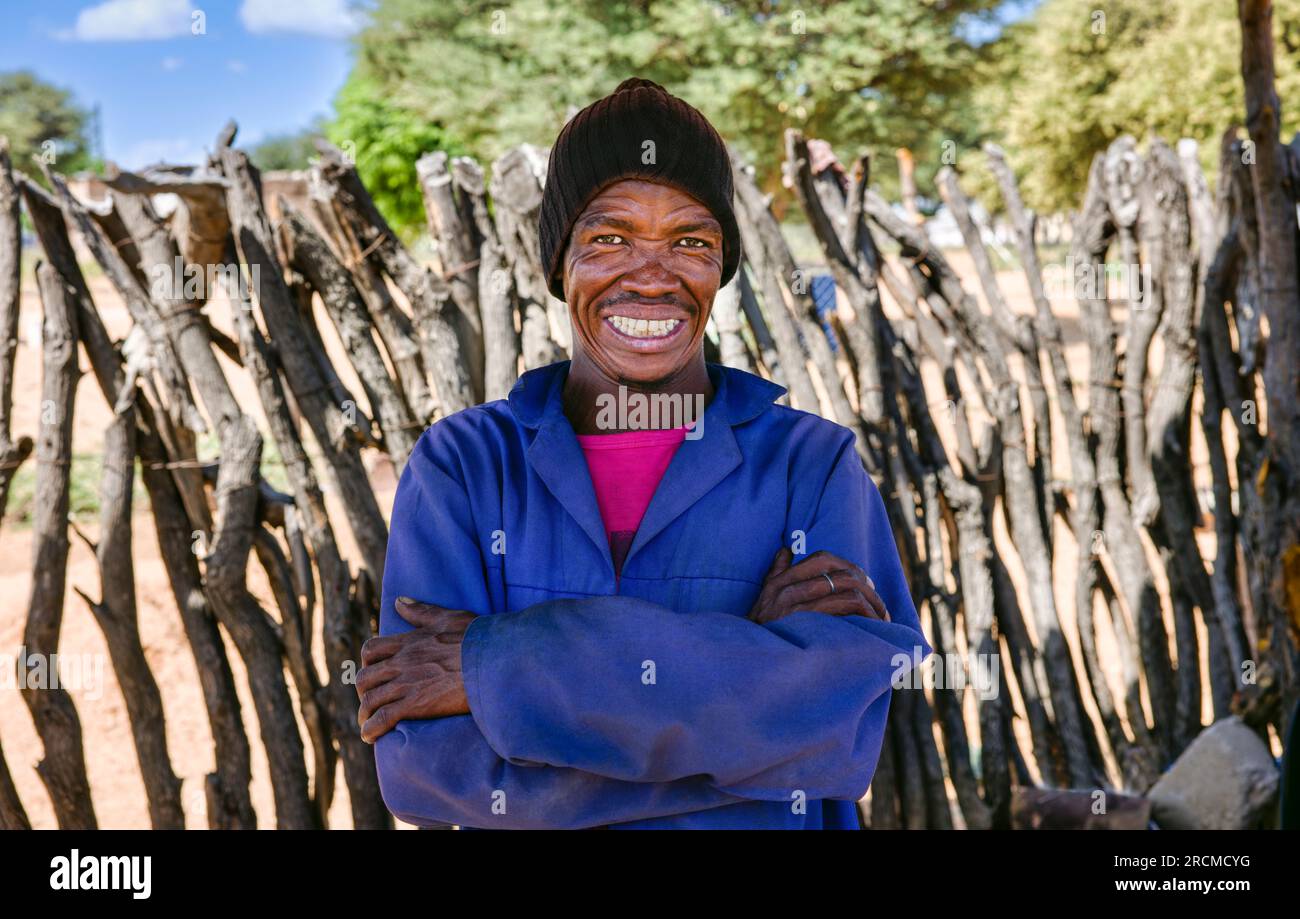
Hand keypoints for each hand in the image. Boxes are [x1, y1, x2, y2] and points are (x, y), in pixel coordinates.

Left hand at [355, 597, 475, 742]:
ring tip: (367, 724)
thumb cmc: (475, 638)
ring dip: (364, 714)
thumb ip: (421, 611)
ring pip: (370, 700)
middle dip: (364, 690)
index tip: (373, 670)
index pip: (371, 650)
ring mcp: (405, 684)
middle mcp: (401, 663)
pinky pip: (381, 719)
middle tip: (372, 700)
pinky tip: (371, 737)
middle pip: (365, 677)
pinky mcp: (414, 705)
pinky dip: (371, 729)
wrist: (490, 662)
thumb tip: (399, 601)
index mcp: (408, 642)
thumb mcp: (448, 617)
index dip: (367, 662)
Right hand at [747, 547, 889, 625]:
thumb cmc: (760, 632)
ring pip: (846, 589)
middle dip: (867, 588)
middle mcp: (788, 590)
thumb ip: (776, 572)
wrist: (751, 661)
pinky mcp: (807, 623)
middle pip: (840, 573)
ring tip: (881, 618)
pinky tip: (872, 626)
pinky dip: (864, 614)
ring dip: (871, 603)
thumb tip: (785, 550)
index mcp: (781, 582)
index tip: (863, 582)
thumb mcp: (763, 599)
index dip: (848, 567)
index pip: (821, 559)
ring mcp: (797, 606)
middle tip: (878, 604)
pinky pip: (844, 606)